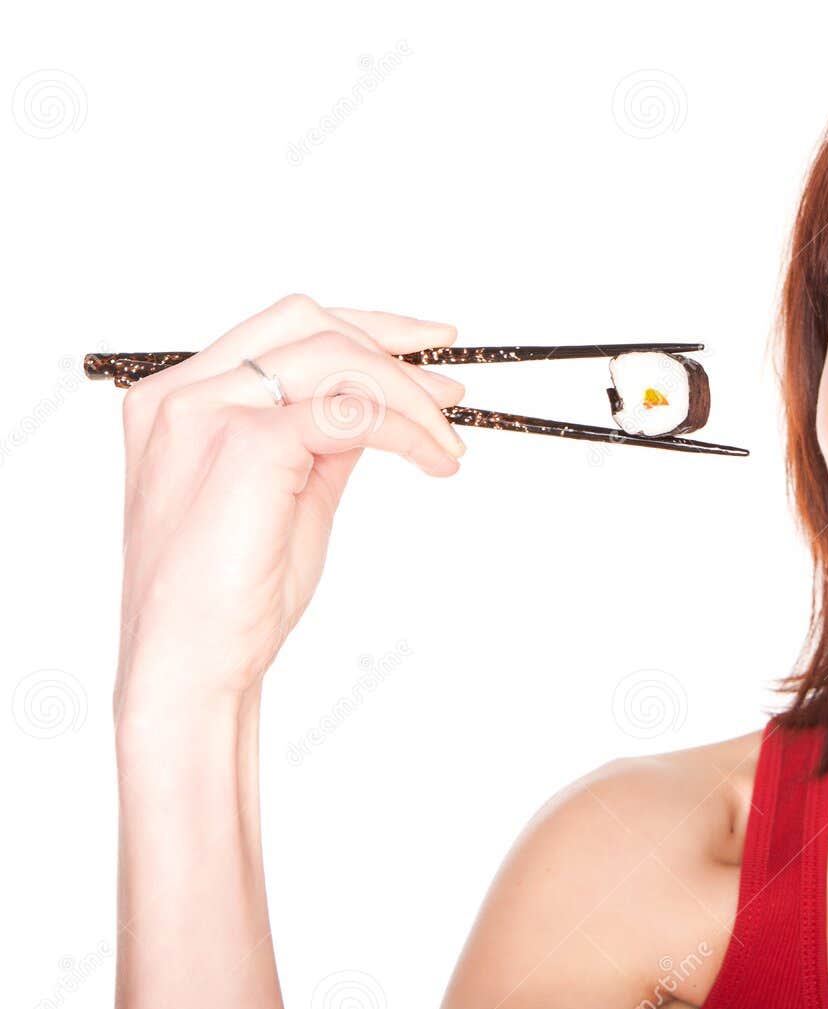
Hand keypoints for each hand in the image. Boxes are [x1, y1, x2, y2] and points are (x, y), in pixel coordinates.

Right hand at [115, 293, 467, 713]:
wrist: (192, 665)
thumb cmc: (229, 596)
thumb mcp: (286, 494)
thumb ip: (318, 440)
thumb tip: (378, 407)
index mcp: (178, 398)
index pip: (283, 327)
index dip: (367, 329)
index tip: (427, 350)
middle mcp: (182, 394)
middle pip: (309, 324)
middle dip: (394, 349)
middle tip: (449, 395)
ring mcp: (209, 414)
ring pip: (336, 359)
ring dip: (411, 397)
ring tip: (447, 443)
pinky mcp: (248, 446)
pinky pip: (352, 412)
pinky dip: (408, 431)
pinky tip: (434, 463)